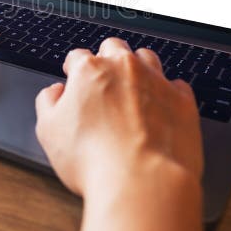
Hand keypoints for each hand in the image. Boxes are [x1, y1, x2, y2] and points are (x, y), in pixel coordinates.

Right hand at [34, 37, 201, 197]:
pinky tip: (160, 108)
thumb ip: (47, 103)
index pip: (78, 57)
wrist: (141, 181)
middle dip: (106, 59)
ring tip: (133, 90)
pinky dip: (167, 92)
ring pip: (146, 58)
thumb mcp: (48, 132)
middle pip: (114, 48)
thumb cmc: (94, 159)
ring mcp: (156, 81)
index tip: (74, 77)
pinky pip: (176, 84)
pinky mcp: (182, 100)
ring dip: (138, 68)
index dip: (73, 68)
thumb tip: (54, 93)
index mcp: (89, 71)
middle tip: (103, 81)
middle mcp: (124, 68)